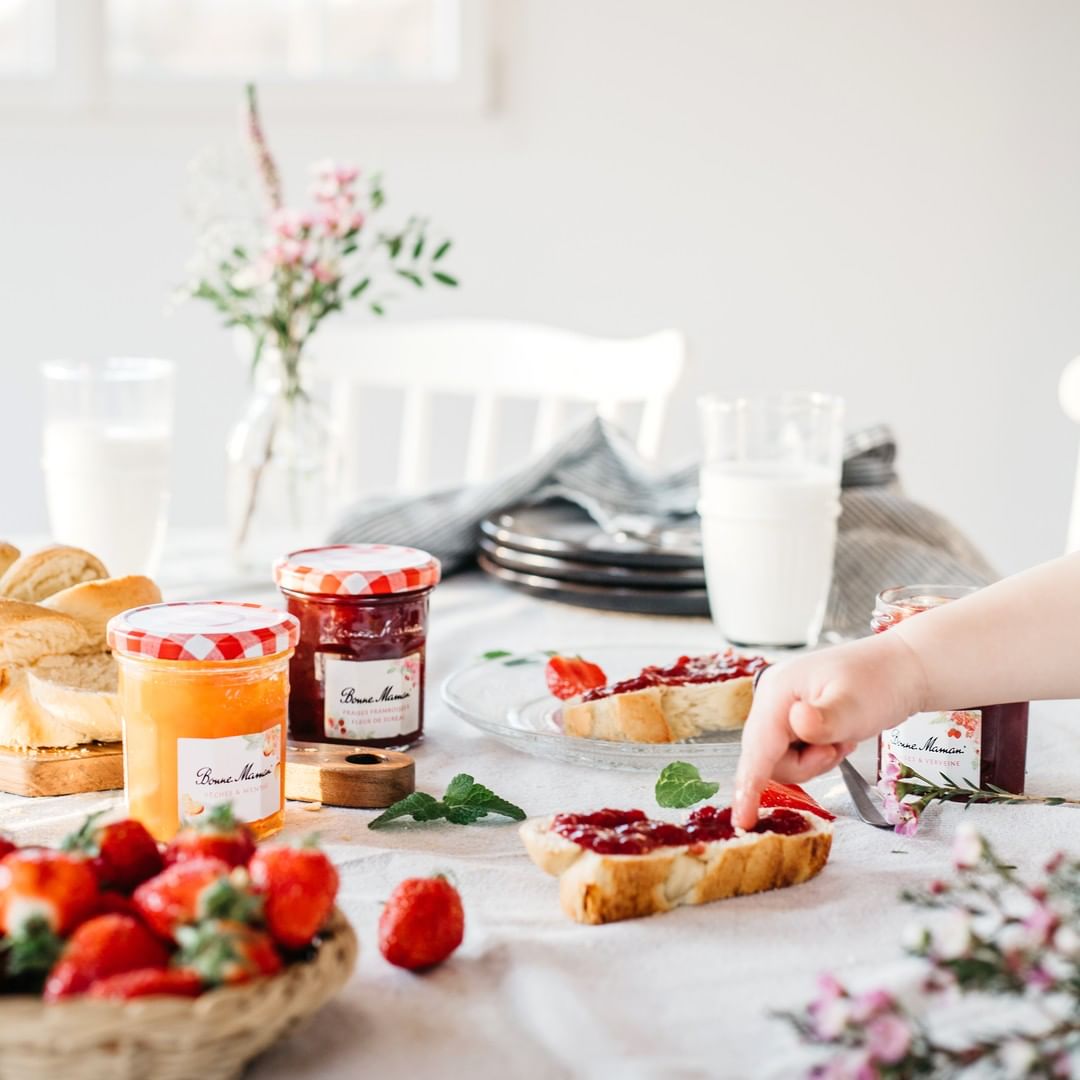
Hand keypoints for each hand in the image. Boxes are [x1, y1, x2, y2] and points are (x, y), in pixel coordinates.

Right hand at [732, 632, 926, 828]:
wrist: (901, 668)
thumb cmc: (880, 681)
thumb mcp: (856, 705)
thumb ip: (826, 720)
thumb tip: (797, 724)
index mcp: (777, 692)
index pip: (758, 748)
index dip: (749, 786)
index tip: (743, 822)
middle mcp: (771, 699)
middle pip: (767, 758)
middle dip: (805, 765)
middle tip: (839, 749)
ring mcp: (780, 710)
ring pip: (780, 760)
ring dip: (814, 761)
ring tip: (842, 740)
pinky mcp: (791, 719)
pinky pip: (792, 753)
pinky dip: (817, 755)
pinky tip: (837, 738)